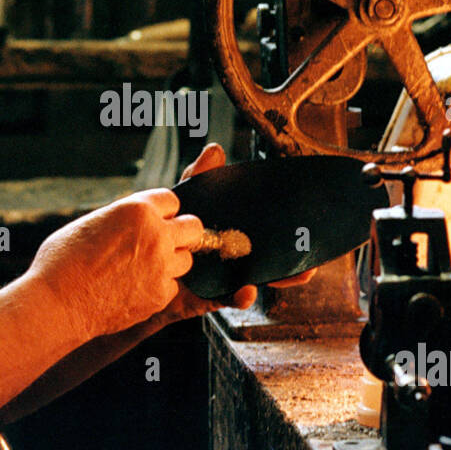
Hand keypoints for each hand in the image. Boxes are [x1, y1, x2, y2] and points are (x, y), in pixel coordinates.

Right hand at [27, 187, 203, 342]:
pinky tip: (135, 288)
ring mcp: (162, 266)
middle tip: (164, 242)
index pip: (171, 200)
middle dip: (181, 232)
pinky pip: (172, 286)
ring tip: (144, 268)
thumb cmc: (63, 261)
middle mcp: (157, 235)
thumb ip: (122, 219)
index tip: (155, 219)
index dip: (162, 211)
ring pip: (187, 259)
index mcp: (137, 210)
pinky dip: (158, 287)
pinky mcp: (161, 295)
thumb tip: (135, 222)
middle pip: (193, 227)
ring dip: (171, 262)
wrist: (57, 304)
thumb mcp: (91, 222)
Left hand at [155, 143, 315, 325]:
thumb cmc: (163, 229)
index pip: (267, 229)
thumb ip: (198, 177)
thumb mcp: (183, 198)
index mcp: (234, 231)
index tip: (309, 223)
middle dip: (295, 261)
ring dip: (280, 279)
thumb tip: (215, 151)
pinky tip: (247, 291)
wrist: (137, 262)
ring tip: (298, 275)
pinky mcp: (209, 295)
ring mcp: (224, 276)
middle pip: (273, 258)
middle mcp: (234, 255)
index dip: (289, 229)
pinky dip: (240, 297)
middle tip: (313, 259)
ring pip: (260, 279)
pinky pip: (228, 298)